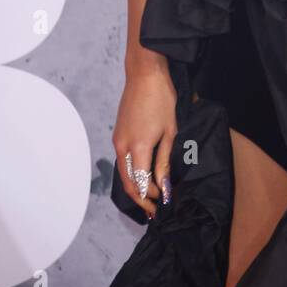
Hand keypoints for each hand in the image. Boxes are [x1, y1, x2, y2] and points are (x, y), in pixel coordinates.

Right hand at [113, 61, 177, 218]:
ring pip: (123, 173)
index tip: (165, 202)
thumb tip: (164, 185)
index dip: (152, 196)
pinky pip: (122, 162)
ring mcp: (117, 140)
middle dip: (140, 199)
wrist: (144, 75)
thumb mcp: (169, 131)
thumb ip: (164, 161)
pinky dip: (131, 174)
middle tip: (153, 210)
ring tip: (149, 198)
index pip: (141, 183)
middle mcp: (122, 147)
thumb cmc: (162, 100)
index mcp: (137, 147)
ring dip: (135, 188)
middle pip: (128, 183)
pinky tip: (141, 178)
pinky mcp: (117, 135)